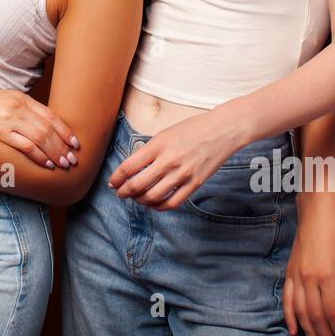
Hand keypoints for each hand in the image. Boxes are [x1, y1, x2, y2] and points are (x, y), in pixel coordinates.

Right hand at [0, 89, 78, 169]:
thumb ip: (18, 111)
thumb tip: (37, 127)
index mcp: (19, 98)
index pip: (50, 115)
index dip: (65, 131)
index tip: (75, 143)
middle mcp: (16, 106)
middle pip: (49, 128)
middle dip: (64, 145)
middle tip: (74, 159)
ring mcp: (7, 119)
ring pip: (41, 137)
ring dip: (55, 152)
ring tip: (64, 164)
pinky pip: (25, 145)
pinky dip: (39, 156)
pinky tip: (46, 164)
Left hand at [108, 108, 240, 209]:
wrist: (222, 130)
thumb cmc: (192, 129)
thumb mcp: (165, 133)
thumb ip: (150, 150)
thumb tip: (133, 168)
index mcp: (158, 145)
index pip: (129, 167)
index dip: (116, 178)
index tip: (112, 183)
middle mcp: (168, 160)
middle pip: (138, 185)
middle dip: (124, 192)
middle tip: (120, 193)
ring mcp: (182, 174)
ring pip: (153, 196)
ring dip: (140, 200)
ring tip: (137, 198)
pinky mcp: (195, 183)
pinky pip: (173, 202)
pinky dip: (159, 207)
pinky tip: (154, 204)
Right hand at [283, 196, 334, 335]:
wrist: (315, 210)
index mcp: (326, 275)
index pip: (332, 314)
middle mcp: (308, 278)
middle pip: (315, 317)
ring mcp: (296, 275)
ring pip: (300, 311)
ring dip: (308, 333)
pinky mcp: (290, 271)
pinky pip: (287, 299)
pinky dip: (289, 316)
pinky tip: (294, 330)